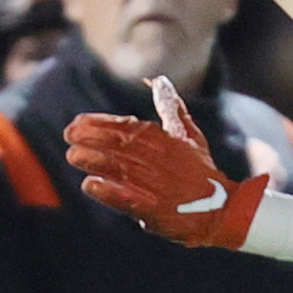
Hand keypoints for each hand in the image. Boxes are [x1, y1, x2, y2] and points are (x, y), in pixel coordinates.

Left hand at [67, 79, 270, 248]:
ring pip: (121, 169)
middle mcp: (160, 161)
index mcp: (166, 141)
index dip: (101, 123)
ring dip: (95, 161)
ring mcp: (158, 187)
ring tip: (73, 155)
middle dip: (92, 138)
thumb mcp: (190, 136)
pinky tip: (89, 185)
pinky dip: (110, 192)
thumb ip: (172, 108)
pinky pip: (130, 200)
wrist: (224, 210)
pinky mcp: (157, 211)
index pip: (129, 127)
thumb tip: (159, 80)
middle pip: (121, 145)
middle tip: (68, 135)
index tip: (77, 122)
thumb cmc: (201, 172)